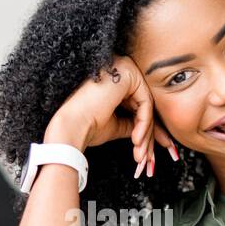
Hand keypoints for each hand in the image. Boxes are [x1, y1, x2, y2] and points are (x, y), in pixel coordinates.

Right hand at [45, 56, 179, 178]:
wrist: (72, 127)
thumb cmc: (88, 126)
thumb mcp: (116, 124)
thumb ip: (133, 123)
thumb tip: (150, 132)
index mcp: (116, 78)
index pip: (139, 104)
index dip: (148, 129)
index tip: (152, 150)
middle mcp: (121, 68)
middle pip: (145, 105)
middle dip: (151, 134)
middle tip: (151, 158)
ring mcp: (124, 67)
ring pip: (147, 105)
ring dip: (146, 133)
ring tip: (141, 154)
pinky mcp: (128, 73)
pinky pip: (145, 102)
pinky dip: (144, 124)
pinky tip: (136, 140)